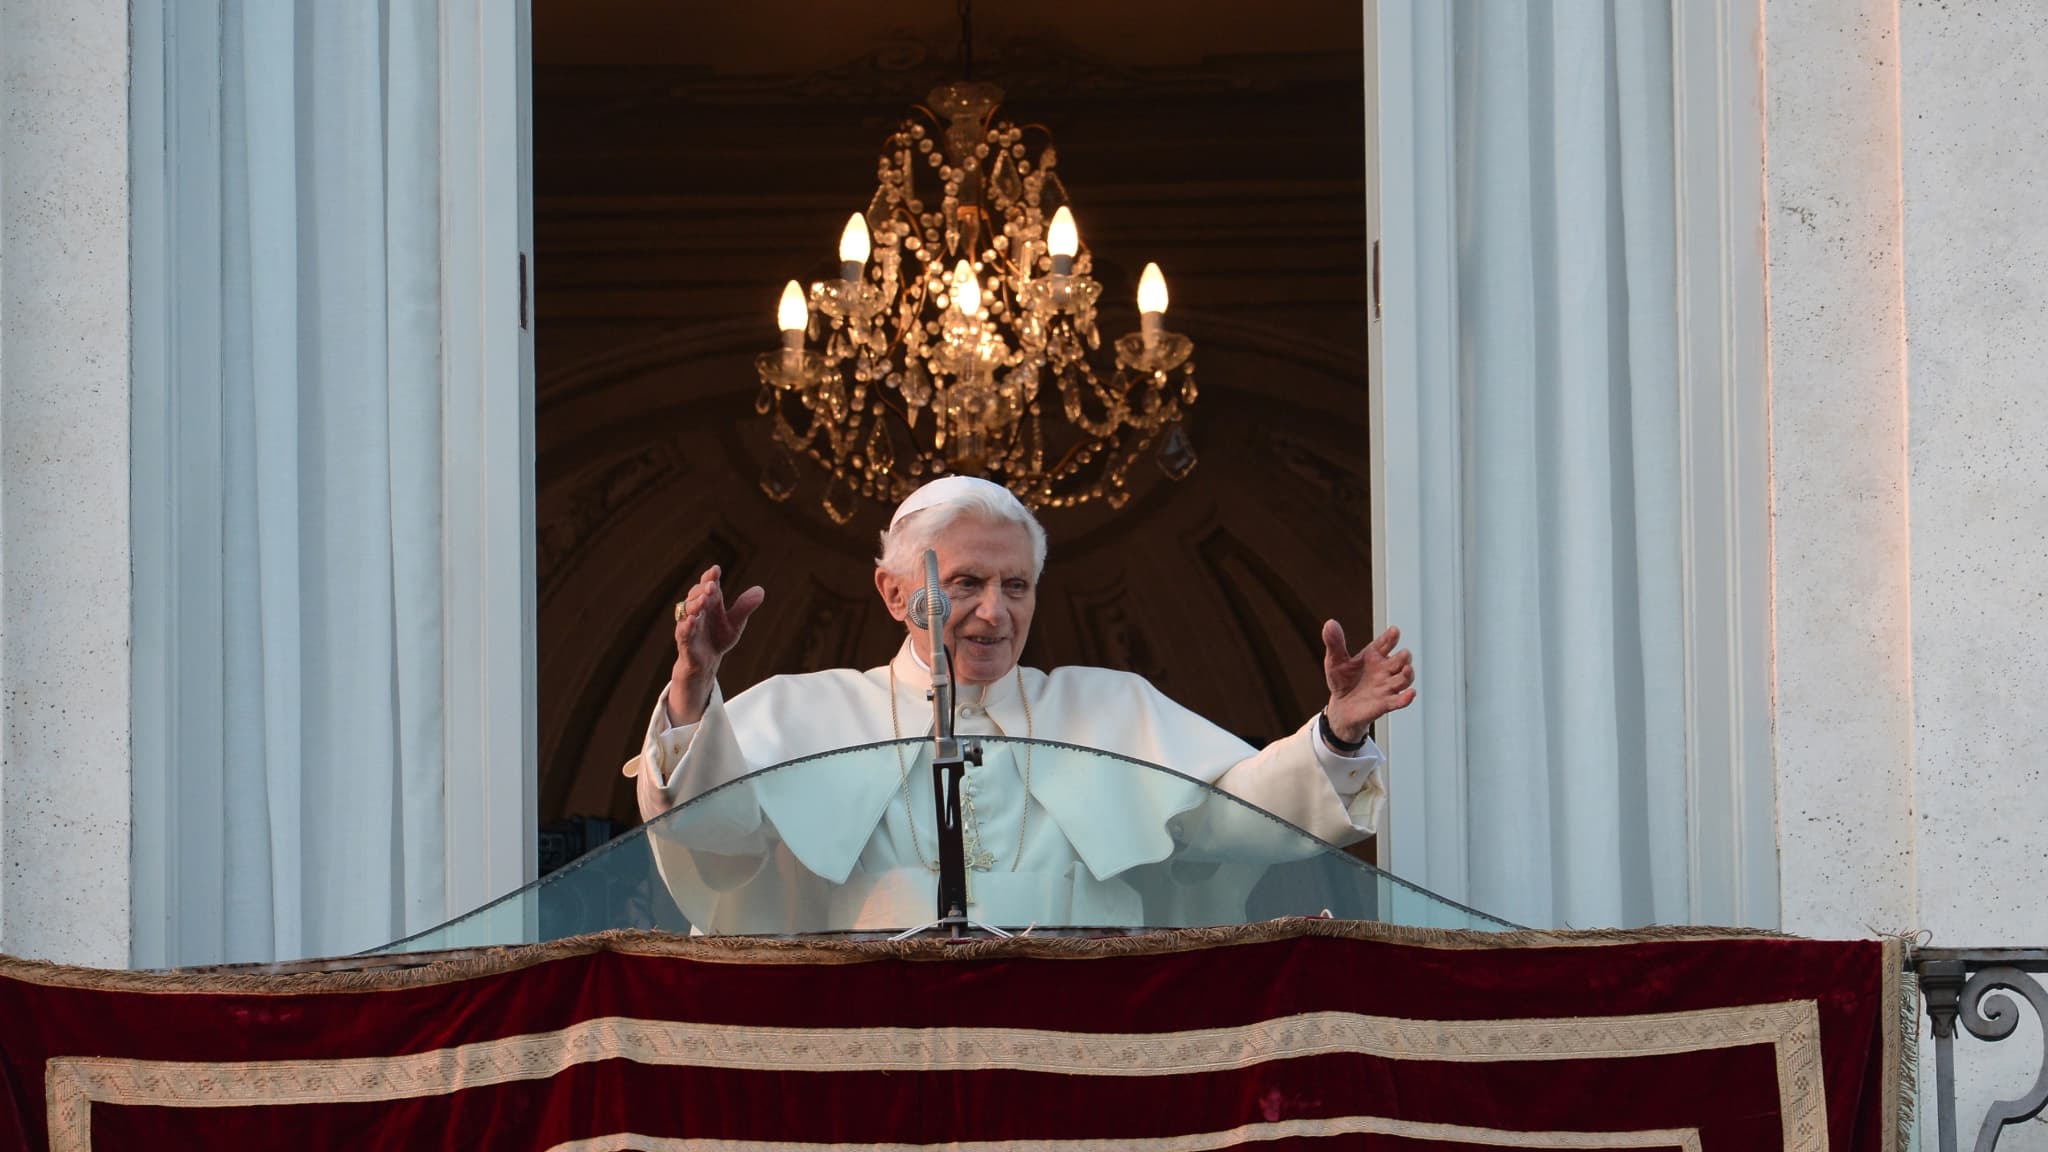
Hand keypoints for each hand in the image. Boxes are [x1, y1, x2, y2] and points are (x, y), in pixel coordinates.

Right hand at [667, 566, 764, 725]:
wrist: (707, 663)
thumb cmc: (718, 638)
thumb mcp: (735, 623)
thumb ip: (744, 607)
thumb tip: (761, 590)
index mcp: (709, 603)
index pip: (708, 586)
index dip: (710, 577)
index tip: (716, 569)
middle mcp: (696, 611)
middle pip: (695, 595)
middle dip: (703, 589)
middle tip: (712, 585)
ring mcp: (688, 625)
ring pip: (687, 611)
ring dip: (695, 604)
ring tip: (704, 599)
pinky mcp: (685, 642)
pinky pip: (683, 632)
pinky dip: (686, 626)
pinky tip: (692, 620)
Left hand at [1322, 620, 1414, 744]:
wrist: (1341, 707)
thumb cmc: (1342, 681)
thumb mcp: (1335, 661)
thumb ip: (1334, 643)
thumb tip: (1330, 624)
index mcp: (1374, 656)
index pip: (1386, 643)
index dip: (1391, 637)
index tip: (1394, 631)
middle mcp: (1384, 669)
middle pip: (1400, 660)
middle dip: (1404, 656)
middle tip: (1404, 654)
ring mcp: (1386, 686)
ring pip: (1403, 679)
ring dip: (1408, 674)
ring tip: (1407, 669)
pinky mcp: (1385, 703)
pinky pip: (1398, 701)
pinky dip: (1406, 698)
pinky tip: (1410, 694)